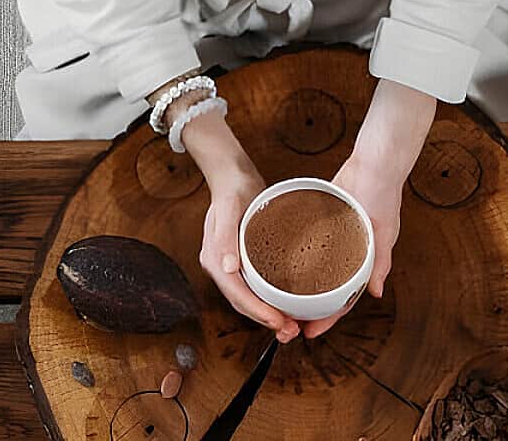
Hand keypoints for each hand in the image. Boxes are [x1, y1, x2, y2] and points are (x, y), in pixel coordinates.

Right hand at [200, 169, 299, 342]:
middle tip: (291, 331)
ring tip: (293, 325)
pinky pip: (256, 287)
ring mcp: (231, 265)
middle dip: (266, 320)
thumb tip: (227, 268)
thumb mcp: (230, 208)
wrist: (233, 175)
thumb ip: (226, 238)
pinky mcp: (244, 260)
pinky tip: (288, 303)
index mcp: (214, 259)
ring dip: (269, 314)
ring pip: (250, 298)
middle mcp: (221, 266)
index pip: (237, 295)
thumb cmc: (232, 189)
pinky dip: (271, 299)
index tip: (278, 322)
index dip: (258, 312)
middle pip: (243, 303)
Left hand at [301, 78, 433, 338]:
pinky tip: (277, 266)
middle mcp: (349, 254)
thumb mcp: (383, 231)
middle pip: (326, 290)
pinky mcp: (323, 224)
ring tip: (279, 302)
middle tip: (288, 322)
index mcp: (365, 261)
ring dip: (301, 288)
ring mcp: (336, 240)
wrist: (374, 161)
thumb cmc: (383, 194)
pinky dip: (296, 258)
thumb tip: (375, 293)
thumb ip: (380, 262)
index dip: (328, 318)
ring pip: (315, 272)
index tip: (310, 333)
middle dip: (309, 309)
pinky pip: (308, 246)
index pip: (344, 299)